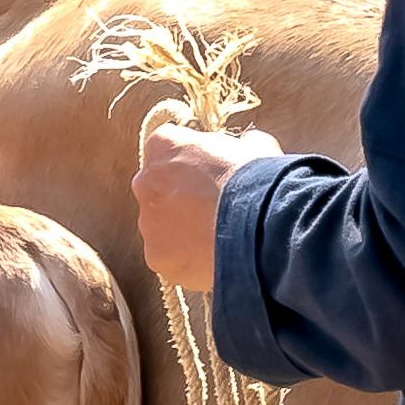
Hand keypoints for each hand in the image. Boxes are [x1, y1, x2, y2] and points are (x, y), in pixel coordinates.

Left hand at [134, 115, 278, 290]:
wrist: (259, 227)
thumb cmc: (256, 179)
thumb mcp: (255, 146)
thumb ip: (239, 145)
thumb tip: (247, 145)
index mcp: (164, 145)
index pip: (170, 148)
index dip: (193, 162)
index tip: (211, 173)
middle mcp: (145, 181)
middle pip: (158, 189)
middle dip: (181, 198)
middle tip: (212, 209)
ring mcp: (147, 222)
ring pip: (162, 227)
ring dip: (183, 230)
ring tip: (217, 238)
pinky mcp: (155, 255)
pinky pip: (169, 257)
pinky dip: (186, 259)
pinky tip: (212, 257)